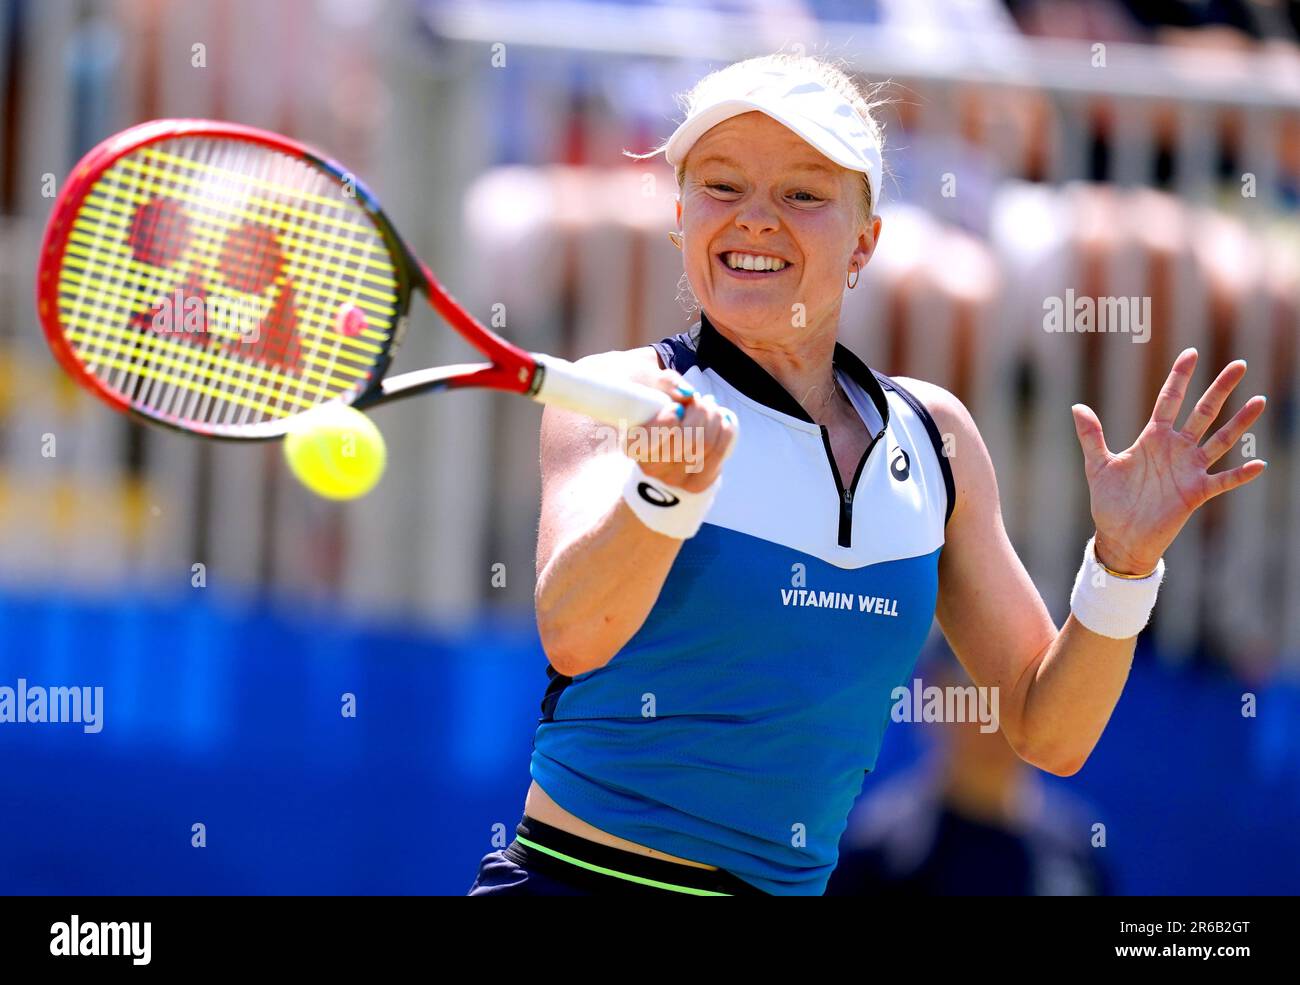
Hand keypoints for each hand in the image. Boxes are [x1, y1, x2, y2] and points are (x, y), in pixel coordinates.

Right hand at [627, 370, 736, 493]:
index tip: (676, 408)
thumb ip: (665, 383)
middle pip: (685, 439)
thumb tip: (688, 394)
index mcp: (632, 445)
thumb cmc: (654, 404)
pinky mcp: (697, 483)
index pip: (645, 441)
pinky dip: (725, 431)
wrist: (666, 433)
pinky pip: (719, 454)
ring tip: (709, 407)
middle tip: (698, 400)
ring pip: (705, 445)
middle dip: (699, 411)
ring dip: (714, 418)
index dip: (665, 423)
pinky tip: (720, 421)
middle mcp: (650, 468)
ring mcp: (675, 479)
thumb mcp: (651, 385)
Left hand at [1070, 349, 1266, 575]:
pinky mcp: (1196, 493)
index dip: (1179, 377)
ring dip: (1239, 422)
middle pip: (1202, 412)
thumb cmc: (1110, 502)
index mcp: (1153, 439)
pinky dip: (1240, 474)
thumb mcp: (1098, 466)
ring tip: (1259, 401)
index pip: (1169, 401)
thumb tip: (1076, 407)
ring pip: (1220, 440)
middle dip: (1220, 389)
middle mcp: (1176, 449)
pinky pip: (1222, 481)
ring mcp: (1189, 470)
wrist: (1120, 537)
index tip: (1191, 353)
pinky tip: (1258, 464)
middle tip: (1239, 365)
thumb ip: (1091, 436)